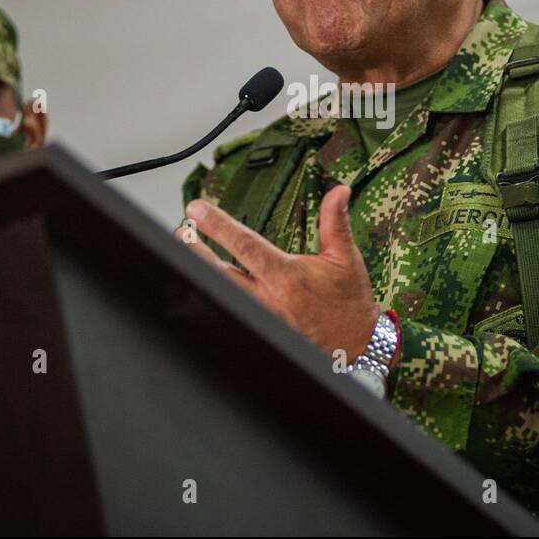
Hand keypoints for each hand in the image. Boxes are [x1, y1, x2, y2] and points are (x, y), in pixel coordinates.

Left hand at [175, 184, 380, 363]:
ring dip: (202, 272)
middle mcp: (269, 300)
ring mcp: (261, 319)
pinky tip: (202, 285)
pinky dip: (215, 298)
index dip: (218, 226)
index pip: (246, 246)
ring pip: (221, 293)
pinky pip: (230, 313)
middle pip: (220, 273)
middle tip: (181, 230)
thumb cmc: (349, 303)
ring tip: (187, 250)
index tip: (197, 210)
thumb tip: (337, 192)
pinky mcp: (260, 331)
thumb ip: (334, 222)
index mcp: (288, 278)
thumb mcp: (345, 258)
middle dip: (195, 251)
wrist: (357, 346)